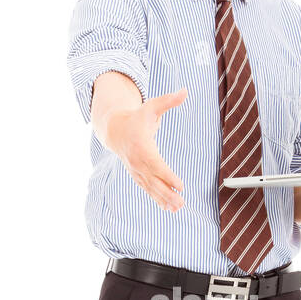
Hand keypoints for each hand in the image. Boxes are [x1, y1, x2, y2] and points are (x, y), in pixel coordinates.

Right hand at [105, 88, 187, 211]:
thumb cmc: (137, 117)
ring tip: (178, 208)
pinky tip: (170, 208)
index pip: (156, 164)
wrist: (115, 130)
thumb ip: (168, 101)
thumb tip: (185, 91)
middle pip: (153, 180)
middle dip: (167, 192)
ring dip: (164, 199)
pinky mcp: (137, 175)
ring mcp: (136, 170)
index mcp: (141, 146)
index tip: (180, 185)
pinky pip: (148, 190)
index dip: (167, 175)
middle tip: (181, 202)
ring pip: (151, 188)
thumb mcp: (152, 106)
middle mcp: (137, 161)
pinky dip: (158, 199)